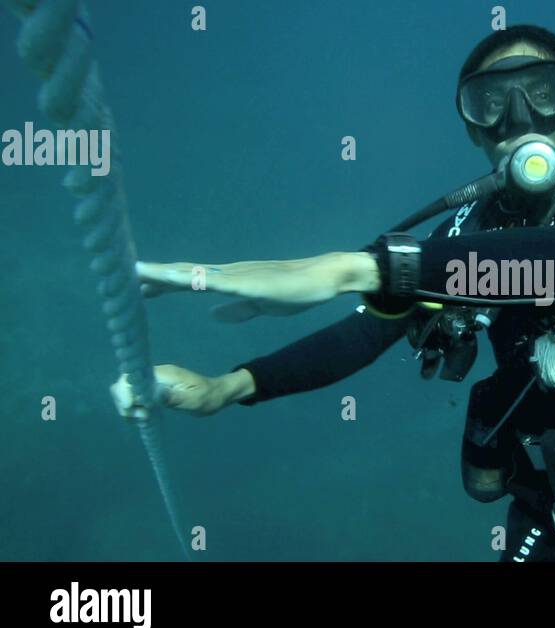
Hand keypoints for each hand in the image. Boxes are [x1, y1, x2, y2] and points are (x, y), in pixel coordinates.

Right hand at [110, 365, 254, 417]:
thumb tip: (154, 394)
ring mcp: (152, 383)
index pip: (132, 376)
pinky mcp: (152, 391)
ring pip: (126, 392)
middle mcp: (155, 375)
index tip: (133, 407)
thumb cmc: (208, 397)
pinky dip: (133, 409)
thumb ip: (175, 397)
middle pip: (124, 384)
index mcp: (164, 374)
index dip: (125, 391)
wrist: (216, 395)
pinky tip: (143, 418)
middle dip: (125, 402)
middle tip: (142, 416)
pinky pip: (134, 398)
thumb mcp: (195, 400)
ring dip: (129, 407)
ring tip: (144, 418)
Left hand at [136, 252, 379, 321]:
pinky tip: (178, 280)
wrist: (324, 277)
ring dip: (164, 274)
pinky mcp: (249, 282)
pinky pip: (216, 282)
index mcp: (228, 281)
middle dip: (151, 277)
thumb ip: (238, 309)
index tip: (135, 290)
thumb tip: (213, 315)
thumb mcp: (261, 304)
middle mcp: (227, 273)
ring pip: (193, 274)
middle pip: (182, 274)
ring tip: (136, 273)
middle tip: (119, 278)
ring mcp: (237, 275)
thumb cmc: (296, 289)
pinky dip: (194, 280)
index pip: (187, 280)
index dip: (160, 284)